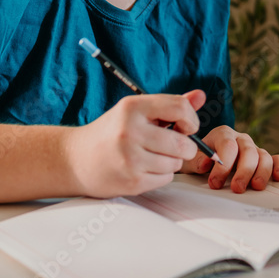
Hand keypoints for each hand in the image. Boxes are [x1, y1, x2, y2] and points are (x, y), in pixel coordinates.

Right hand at [66, 90, 205, 197]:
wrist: (76, 159)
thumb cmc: (112, 132)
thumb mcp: (136, 110)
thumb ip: (170, 104)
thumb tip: (202, 96)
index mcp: (132, 107)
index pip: (180, 108)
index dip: (191, 119)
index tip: (186, 126)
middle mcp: (130, 131)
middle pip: (183, 143)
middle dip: (186, 146)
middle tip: (175, 145)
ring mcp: (130, 158)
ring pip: (176, 163)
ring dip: (172, 161)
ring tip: (155, 155)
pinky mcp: (131, 181)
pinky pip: (166, 178)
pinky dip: (162, 174)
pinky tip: (146, 167)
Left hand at [181, 126, 278, 192]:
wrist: (204, 161)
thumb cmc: (197, 161)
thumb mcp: (190, 160)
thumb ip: (195, 160)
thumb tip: (205, 163)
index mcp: (222, 134)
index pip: (227, 145)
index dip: (223, 165)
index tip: (215, 183)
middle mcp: (240, 139)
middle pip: (248, 151)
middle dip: (243, 171)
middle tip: (237, 188)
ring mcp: (253, 148)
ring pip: (264, 156)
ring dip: (262, 172)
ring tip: (256, 187)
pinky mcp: (263, 159)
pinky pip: (276, 159)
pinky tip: (277, 177)